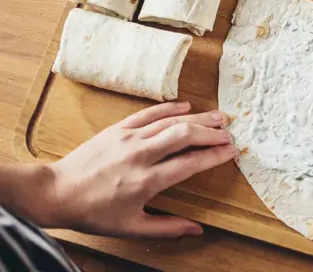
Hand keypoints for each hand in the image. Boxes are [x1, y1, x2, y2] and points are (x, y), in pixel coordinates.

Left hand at [45, 101, 235, 237]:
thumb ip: (167, 227)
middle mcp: (141, 155)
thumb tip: (197, 230)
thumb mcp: (131, 227)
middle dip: (211, 132)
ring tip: (218, 116)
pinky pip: (149, 113)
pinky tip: (185, 106)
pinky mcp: (118, 128)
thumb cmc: (93, 212)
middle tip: (229, 133)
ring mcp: (129, 138)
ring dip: (197, 118)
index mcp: (146, 181)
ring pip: (170, 122)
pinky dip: (169, 108)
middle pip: (184, 135)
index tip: (231, 151)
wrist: (57, 193)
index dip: (214, 155)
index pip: (190, 163)